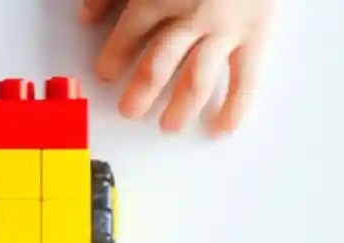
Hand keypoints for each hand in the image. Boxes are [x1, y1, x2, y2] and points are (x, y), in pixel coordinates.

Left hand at [80, 0, 269, 134]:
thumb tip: (86, 15)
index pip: (131, 29)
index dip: (114, 55)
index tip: (105, 74)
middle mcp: (192, 15)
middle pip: (160, 62)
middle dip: (141, 91)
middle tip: (130, 111)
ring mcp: (225, 28)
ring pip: (198, 77)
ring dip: (181, 106)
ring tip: (169, 125)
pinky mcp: (257, 34)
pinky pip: (245, 79)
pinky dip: (234, 107)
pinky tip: (221, 126)